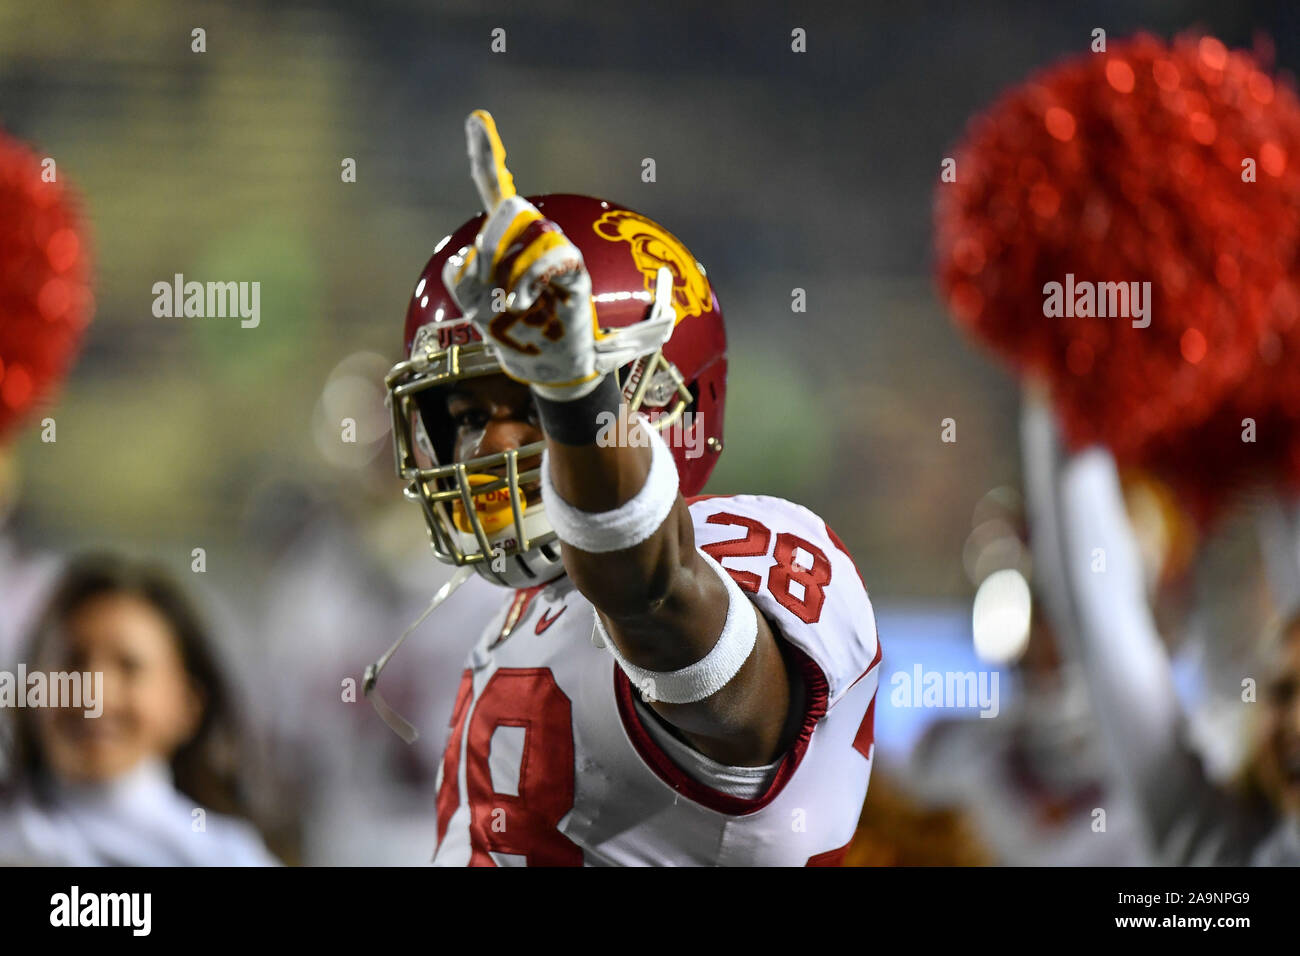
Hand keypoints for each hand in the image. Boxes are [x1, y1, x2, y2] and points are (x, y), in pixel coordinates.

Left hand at [442, 110, 676, 400]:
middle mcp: (532, 239)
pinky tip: (520, 301)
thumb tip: (463, 259)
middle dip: (496, 245)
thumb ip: (464, 277)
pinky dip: (531, 277)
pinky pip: (553, 254)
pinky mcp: (574, 271)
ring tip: (511, 304)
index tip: (477, 118)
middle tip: (495, 287)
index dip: (488, 155)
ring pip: (528, 232)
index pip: (497, 189)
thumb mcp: (475, 305)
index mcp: (507, 241)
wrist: (549, 367)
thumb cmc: (514, 332)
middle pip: (509, 211)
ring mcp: (555, 253)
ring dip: (510, 272)